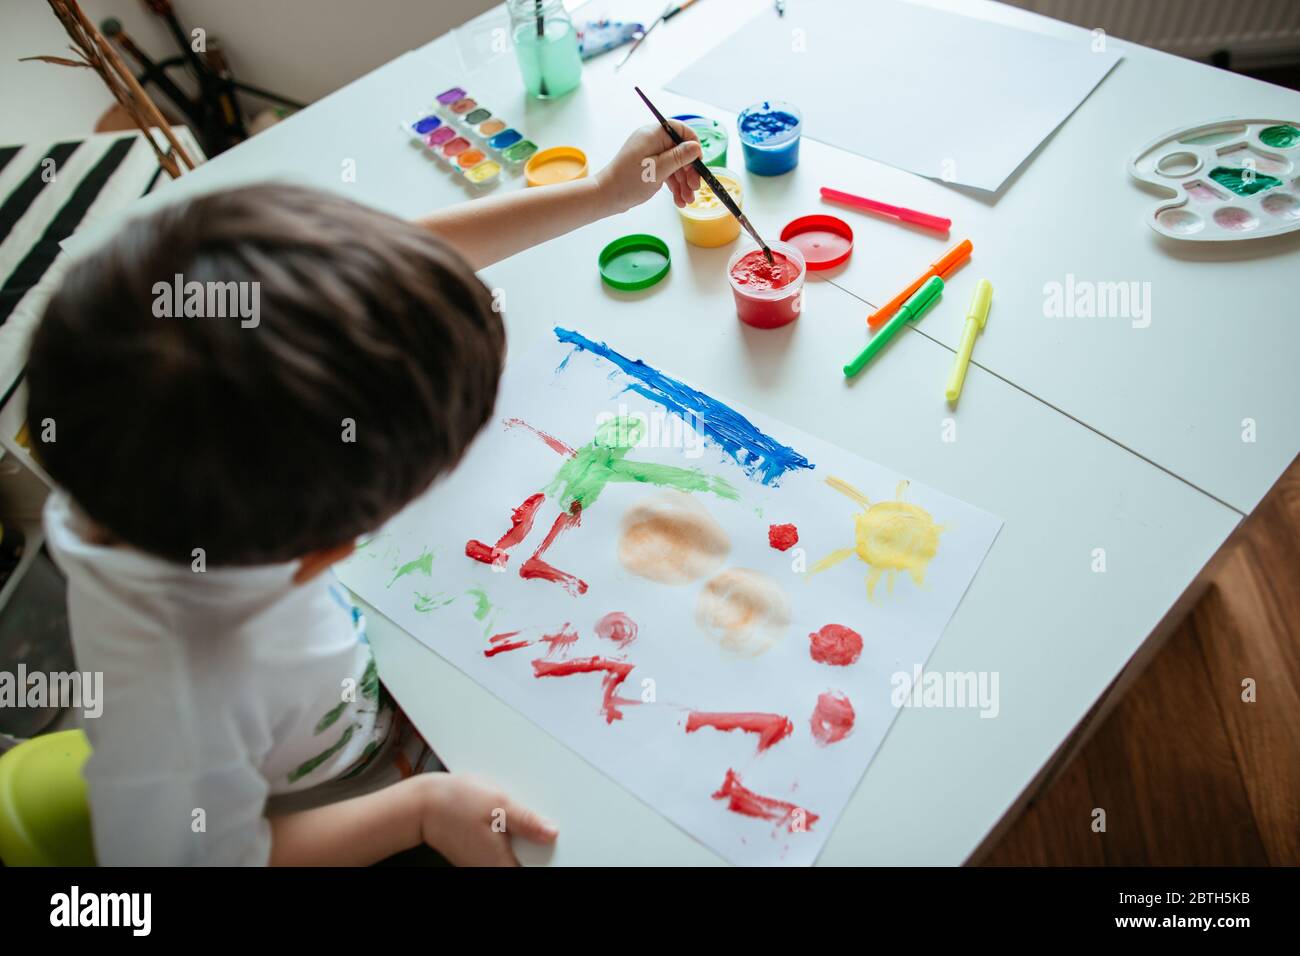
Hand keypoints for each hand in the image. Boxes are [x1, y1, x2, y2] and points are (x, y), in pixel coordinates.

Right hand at [419, 772, 557, 865]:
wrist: (422, 804)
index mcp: (499, 863)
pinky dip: (507, 834)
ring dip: (520, 836)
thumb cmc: (455, 802)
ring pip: (514, 854)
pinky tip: (501, 816)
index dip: (546, 856)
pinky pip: (502, 848)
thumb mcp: (498, 803)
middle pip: (525, 862)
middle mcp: (491, 868)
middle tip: (532, 818)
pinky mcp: (478, 854)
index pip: (534, 869)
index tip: (550, 839)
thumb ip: (527, 821)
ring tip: (511, 815)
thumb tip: (551, 833)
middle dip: (534, 842)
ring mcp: (483, 863)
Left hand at [595, 122, 702, 214]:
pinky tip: (679, 200)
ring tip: (687, 200)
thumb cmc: (628, 182)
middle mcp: (652, 141)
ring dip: (683, 183)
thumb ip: (678, 157)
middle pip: (680, 151)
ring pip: (675, 165)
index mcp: (653, 134)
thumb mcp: (658, 170)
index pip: (680, 130)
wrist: (606, 197)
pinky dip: (674, 185)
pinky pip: (667, 173)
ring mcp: (650, 155)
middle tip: (695, 188)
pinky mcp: (648, 167)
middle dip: (689, 171)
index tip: (699, 163)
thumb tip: (696, 146)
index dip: (693, 145)